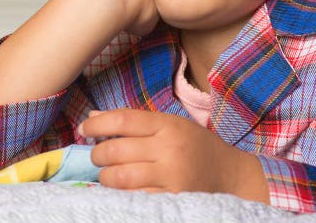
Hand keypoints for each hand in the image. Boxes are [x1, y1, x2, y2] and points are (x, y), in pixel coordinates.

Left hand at [79, 109, 269, 201]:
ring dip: (105, 177)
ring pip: (120, 178)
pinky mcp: (172, 199)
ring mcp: (171, 176)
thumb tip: (93, 116)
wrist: (231, 174)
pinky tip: (122, 191)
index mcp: (167, 125)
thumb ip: (134, 122)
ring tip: (107, 175)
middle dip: (97, 155)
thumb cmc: (195, 146)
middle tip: (97, 156)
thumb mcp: (170, 125)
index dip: (96, 124)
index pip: (122, 120)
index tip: (84, 128)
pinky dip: (121, 195)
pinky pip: (134, 198)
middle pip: (115, 150)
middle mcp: (169, 149)